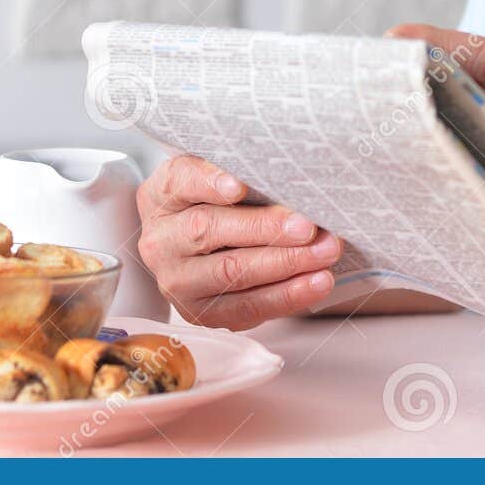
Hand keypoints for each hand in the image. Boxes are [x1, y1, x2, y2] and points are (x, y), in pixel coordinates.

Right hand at [136, 154, 343, 329]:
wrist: (187, 248)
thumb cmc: (209, 204)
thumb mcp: (211, 177)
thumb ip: (238, 172)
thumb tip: (291, 179)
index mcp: (161, 196)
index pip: (181, 181)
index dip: (210, 181)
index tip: (240, 186)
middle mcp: (161, 240)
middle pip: (208, 230)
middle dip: (265, 229)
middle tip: (308, 226)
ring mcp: (176, 281)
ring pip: (230, 273)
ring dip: (285, 264)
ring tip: (324, 253)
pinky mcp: (199, 313)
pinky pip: (246, 307)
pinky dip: (287, 296)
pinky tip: (316, 283)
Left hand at [393, 0, 484, 275]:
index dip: (442, 48)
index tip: (397, 35)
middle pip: (460, 104)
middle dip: (414, 87)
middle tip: (366, 72)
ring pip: (455, 145)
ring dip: (415, 126)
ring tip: (370, 107)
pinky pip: (466, 183)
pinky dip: (434, 166)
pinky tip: (398, 154)